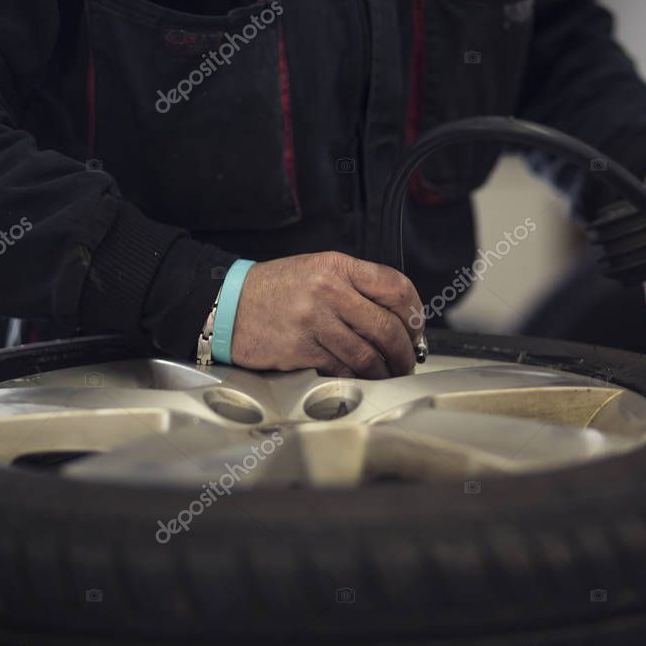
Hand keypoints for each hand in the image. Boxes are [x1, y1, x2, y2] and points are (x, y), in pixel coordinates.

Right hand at [230, 252, 423, 377]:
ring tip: (389, 373)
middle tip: (409, 360)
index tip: (416, 329)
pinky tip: (363, 377)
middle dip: (406, 350)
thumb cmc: (276, 290)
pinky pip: (342, 368)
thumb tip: (397, 317)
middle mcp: (328, 291)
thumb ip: (356, 288)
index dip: (415, 313)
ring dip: (386, 370)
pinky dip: (358, 377)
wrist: (229, 304)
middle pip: (387, 326)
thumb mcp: (318, 271)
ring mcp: (314, 321)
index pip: (395, 287)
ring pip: (368, 354)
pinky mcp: (301, 349)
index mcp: (338, 267)